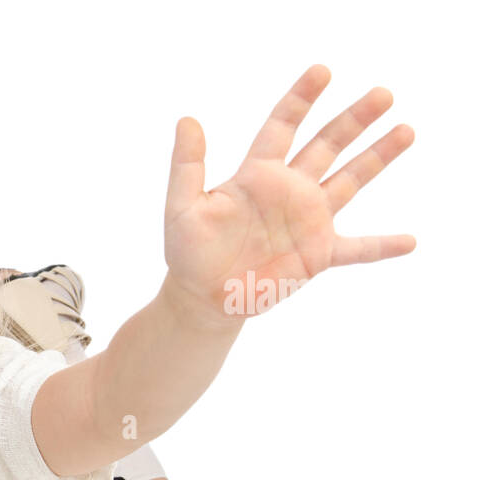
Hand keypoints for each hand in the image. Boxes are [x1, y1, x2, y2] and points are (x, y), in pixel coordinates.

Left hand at [161, 65, 415, 320]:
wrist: (201, 296)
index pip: (283, 126)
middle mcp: (289, 190)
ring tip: (406, 130)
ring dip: (377, 157)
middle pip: (327, 145)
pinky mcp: (317, 254)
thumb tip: (187, 119)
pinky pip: (357, 249)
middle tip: (383, 94)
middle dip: (354, 119)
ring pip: (350, 181)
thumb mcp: (182, 206)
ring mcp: (307, 221)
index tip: (322, 71)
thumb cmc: (188, 251)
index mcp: (258, 175)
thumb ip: (187, 165)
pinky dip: (382, 246)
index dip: (301, 99)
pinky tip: (409, 241)